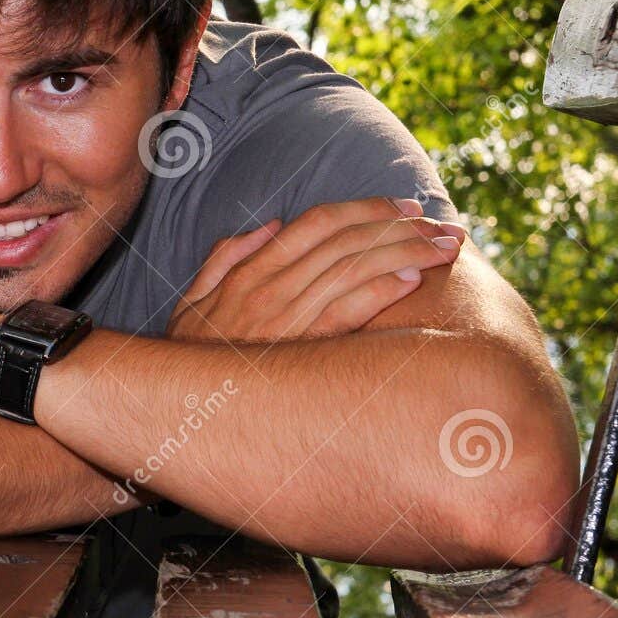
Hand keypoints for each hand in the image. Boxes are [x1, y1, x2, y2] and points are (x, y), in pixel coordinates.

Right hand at [166, 197, 465, 341]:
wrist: (171, 408)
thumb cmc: (189, 358)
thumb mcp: (192, 301)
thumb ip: (227, 257)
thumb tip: (272, 225)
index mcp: (251, 270)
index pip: (318, 223)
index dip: (367, 209)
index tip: (405, 208)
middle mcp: (269, 287)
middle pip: (347, 240)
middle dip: (403, 227)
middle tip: (446, 226)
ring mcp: (282, 319)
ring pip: (354, 268)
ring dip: (407, 252)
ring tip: (446, 249)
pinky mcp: (295, 352)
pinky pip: (343, 313)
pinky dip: (378, 291)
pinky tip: (410, 280)